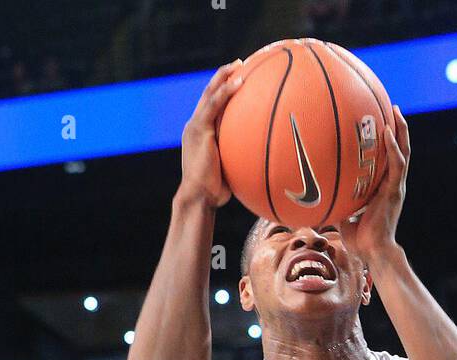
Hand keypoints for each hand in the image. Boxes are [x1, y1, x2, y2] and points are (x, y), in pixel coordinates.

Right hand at [178, 61, 243, 207]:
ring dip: (224, 77)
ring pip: (210, 93)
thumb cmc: (215, 194)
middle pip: (208, 94)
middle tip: (239, 65)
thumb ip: (238, 162)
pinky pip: (214, 104)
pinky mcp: (199, 129)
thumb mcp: (228, 173)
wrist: (198, 197)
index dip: (222, 92)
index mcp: (200, 135)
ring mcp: (195, 126)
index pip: (210, 108)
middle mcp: (195, 126)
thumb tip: (261, 164)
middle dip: (223, 77)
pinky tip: (241, 81)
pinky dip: (226, 91)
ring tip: (240, 65)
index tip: (237, 81)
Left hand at [341, 107, 405, 268]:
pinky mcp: (394, 191)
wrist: (373, 253)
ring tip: (395, 110)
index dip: (386, 143)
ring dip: (401, 130)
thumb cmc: (359, 241)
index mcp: (383, 189)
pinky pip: (396, 164)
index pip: (387, 160)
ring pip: (403, 152)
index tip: (379, 124)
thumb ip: (335, 203)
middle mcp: (392, 184)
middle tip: (390, 108)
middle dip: (397, 128)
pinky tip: (388, 130)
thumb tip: (314, 197)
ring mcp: (395, 187)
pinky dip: (392, 147)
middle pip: (399, 150)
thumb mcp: (343, 216)